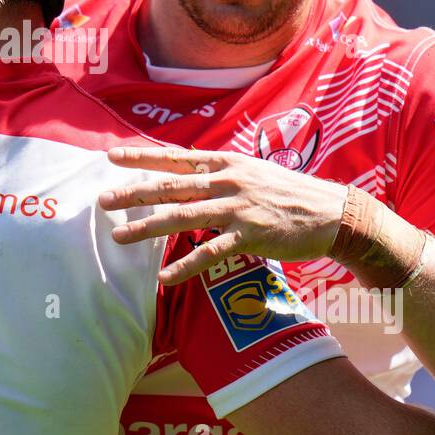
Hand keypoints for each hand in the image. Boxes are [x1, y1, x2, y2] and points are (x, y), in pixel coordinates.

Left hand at [97, 146, 349, 284]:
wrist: (332, 212)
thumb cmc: (288, 193)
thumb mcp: (252, 171)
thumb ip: (219, 173)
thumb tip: (190, 171)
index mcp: (226, 163)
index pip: (175, 158)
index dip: (142, 157)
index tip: (112, 157)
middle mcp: (227, 181)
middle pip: (171, 187)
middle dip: (133, 194)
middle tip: (102, 201)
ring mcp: (238, 208)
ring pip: (183, 218)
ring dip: (148, 229)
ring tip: (119, 238)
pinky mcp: (250, 236)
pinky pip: (211, 252)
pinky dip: (186, 265)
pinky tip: (165, 277)